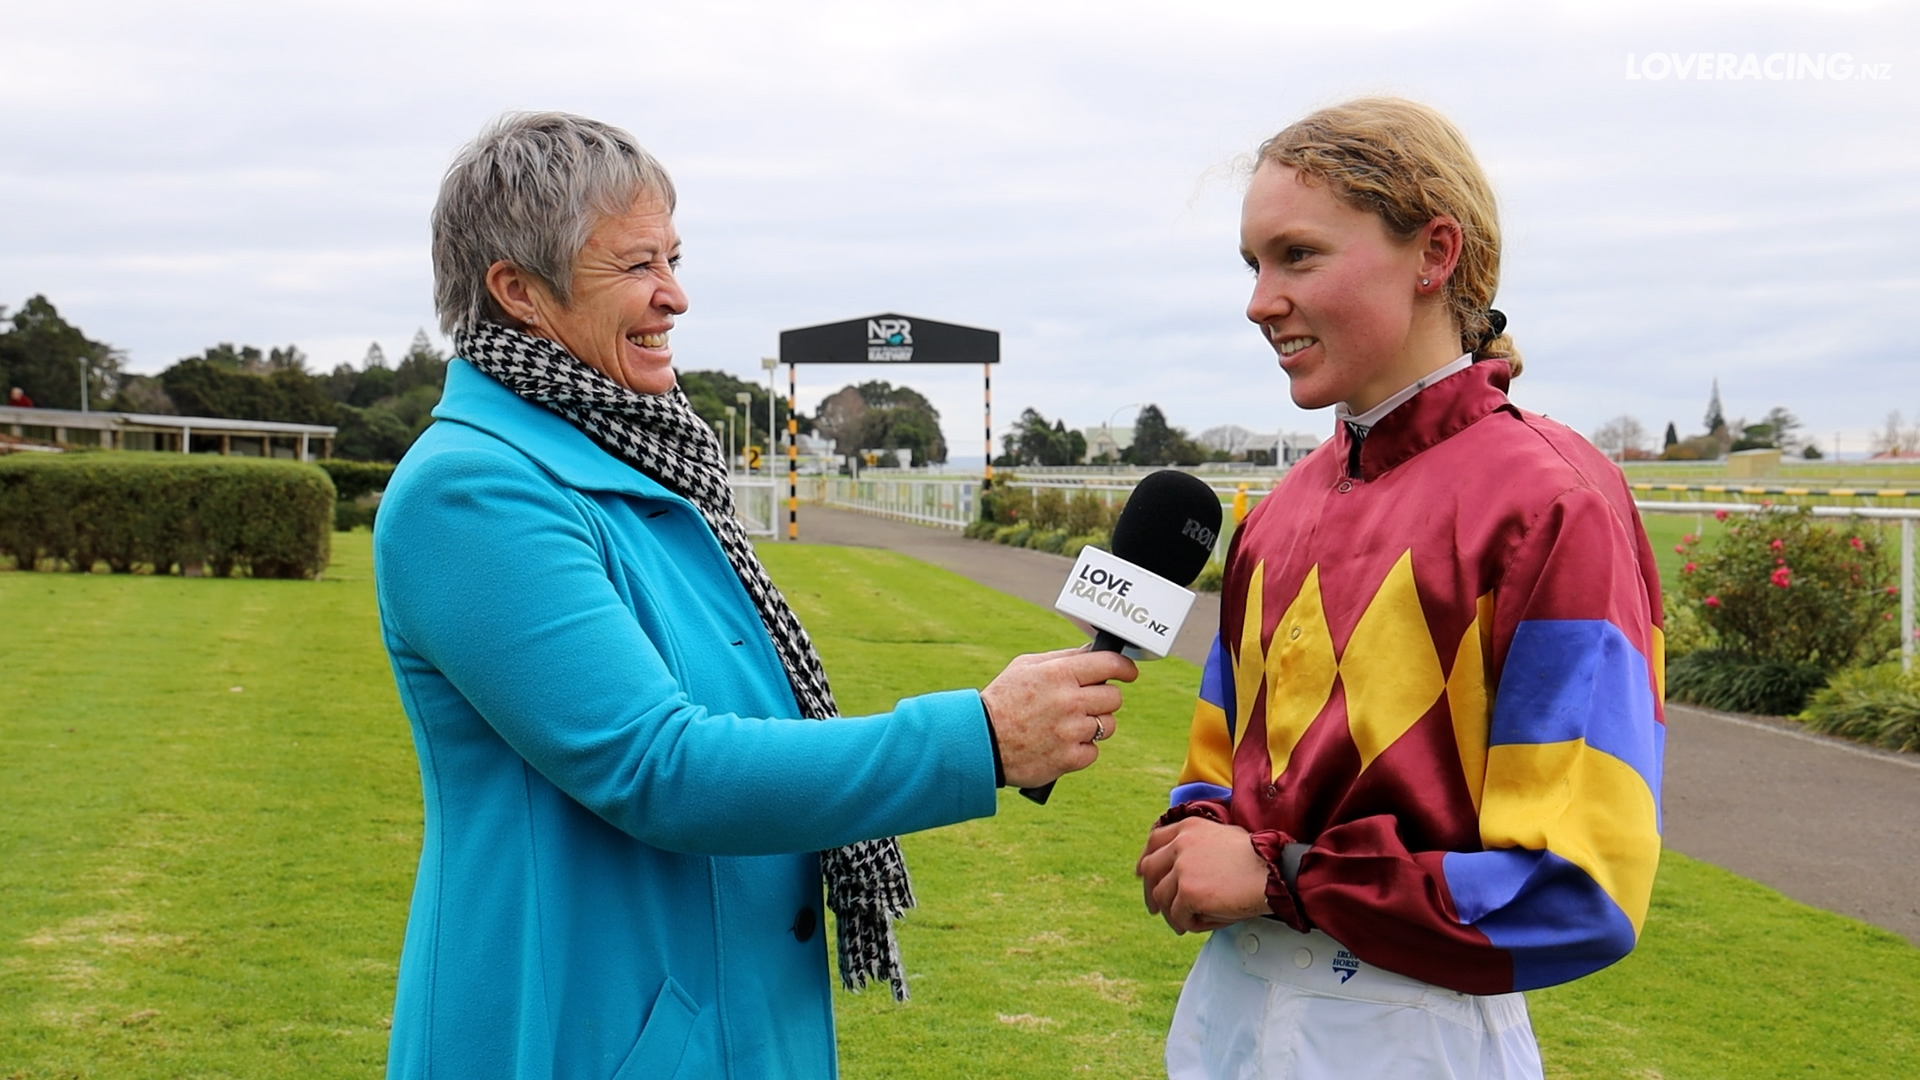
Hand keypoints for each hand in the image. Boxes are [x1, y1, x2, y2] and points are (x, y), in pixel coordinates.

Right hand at [980, 646, 1136, 789]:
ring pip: (1108, 725)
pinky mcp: (1069, 758)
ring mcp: (1070, 731)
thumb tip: (1093, 652)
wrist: (981, 741)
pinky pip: (1094, 750)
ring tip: (1070, 725)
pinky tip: (1062, 743)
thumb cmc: (1003, 700)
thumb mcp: (1026, 667)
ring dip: (1094, 725)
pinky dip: (1081, 748)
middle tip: (1086, 703)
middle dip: (1104, 699)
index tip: (1128, 673)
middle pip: (1114, 697)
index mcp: (1059, 674)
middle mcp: (1069, 701)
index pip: (1110, 664)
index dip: (1125, 668)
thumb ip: (1063, 658)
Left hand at [1136, 817, 1271, 933]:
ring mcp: (1182, 868)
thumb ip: (1201, 844)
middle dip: (1150, 891)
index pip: (1154, 840)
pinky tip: (1202, 924)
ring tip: (1188, 922)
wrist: (1274, 872)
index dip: (1146, 859)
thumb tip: (1188, 863)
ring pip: (1162, 897)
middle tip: (1155, 909)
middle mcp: (1180, 844)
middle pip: (1150, 869)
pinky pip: (1178, 915)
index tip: (1143, 874)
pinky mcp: (1188, 893)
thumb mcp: (1225, 836)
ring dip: (1173, 913)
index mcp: (1189, 828)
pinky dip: (1188, 923)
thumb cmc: (1259, 859)